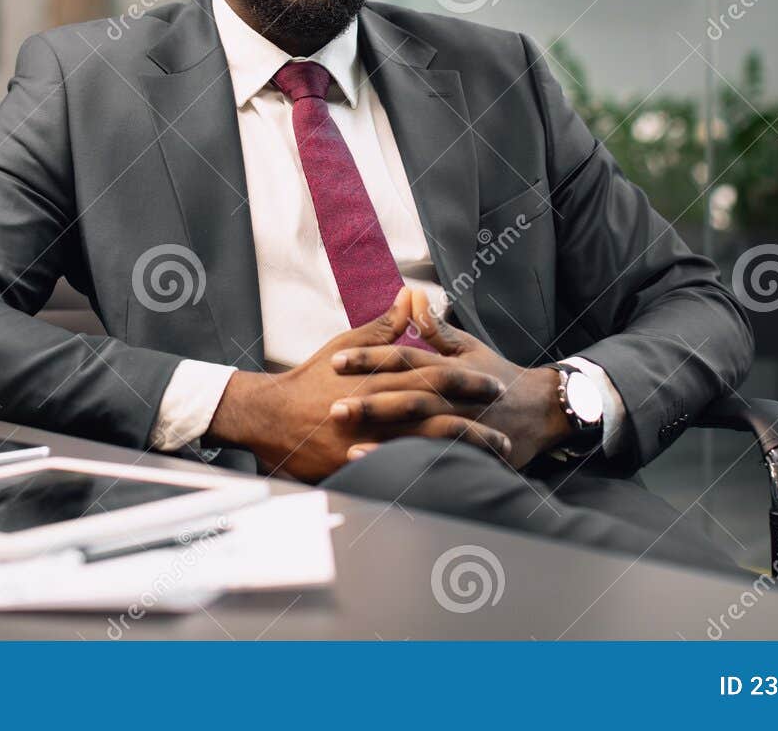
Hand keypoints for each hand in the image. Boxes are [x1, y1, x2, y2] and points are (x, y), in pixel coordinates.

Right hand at [204, 289, 513, 482]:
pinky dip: (432, 476)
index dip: (469, 380)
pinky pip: (404, 474)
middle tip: (506, 431)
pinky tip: (455, 482)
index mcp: (382, 376)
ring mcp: (371, 440)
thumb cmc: (311, 377)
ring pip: (428, 448)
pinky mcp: (360, 465)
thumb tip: (411, 295)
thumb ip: (385, 326)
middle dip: (477, 424)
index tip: (494, 385)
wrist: (271, 416)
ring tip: (493, 460)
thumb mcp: (348, 344)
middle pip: (440, 415)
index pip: (436, 375)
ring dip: (464, 453)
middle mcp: (381, 408)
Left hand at [330, 289, 572, 468]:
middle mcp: (454, 393)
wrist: (542, 410)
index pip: (404, 356)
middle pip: (407, 392)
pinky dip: (400, 457)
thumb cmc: (498, 374)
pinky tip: (372, 460)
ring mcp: (462, 422)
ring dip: (381, 430)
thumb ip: (434, 326)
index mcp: (449, 365)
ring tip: (346, 434)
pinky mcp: (468, 449)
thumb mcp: (467, 346)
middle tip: (332, 404)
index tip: (336, 360)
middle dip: (369, 397)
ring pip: (418, 424)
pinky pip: (431, 455)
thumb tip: (410, 294)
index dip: (370, 358)